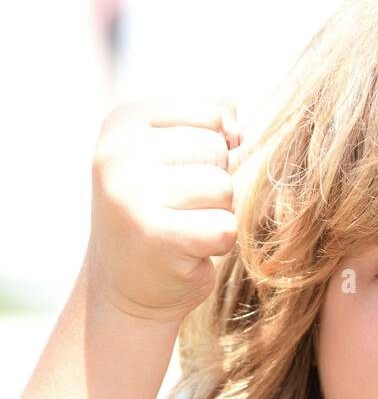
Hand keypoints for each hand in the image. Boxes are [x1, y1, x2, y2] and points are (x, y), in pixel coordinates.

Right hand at [85, 99, 247, 321]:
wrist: (125, 285)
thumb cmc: (163, 210)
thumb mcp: (174, 153)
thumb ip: (211, 125)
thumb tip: (238, 132)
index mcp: (123, 121)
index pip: (211, 113)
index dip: (212, 151)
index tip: (177, 175)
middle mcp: (119, 154)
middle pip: (218, 150)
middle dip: (214, 183)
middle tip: (180, 208)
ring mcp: (132, 195)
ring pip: (224, 187)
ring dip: (218, 213)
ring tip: (184, 226)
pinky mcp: (156, 237)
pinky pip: (225, 227)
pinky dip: (219, 243)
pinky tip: (188, 249)